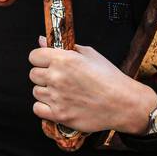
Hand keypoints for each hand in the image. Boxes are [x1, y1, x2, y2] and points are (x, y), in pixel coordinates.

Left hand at [28, 36, 156, 134]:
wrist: (123, 103)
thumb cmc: (109, 77)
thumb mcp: (90, 54)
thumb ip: (64, 47)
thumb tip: (42, 41)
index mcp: (63, 59)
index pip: (34, 56)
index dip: (41, 58)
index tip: (47, 62)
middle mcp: (56, 77)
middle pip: (33, 74)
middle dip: (44, 75)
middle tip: (59, 78)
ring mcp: (56, 97)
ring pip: (36, 92)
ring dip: (46, 91)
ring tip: (62, 92)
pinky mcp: (59, 115)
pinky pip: (37, 109)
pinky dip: (44, 107)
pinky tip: (57, 104)